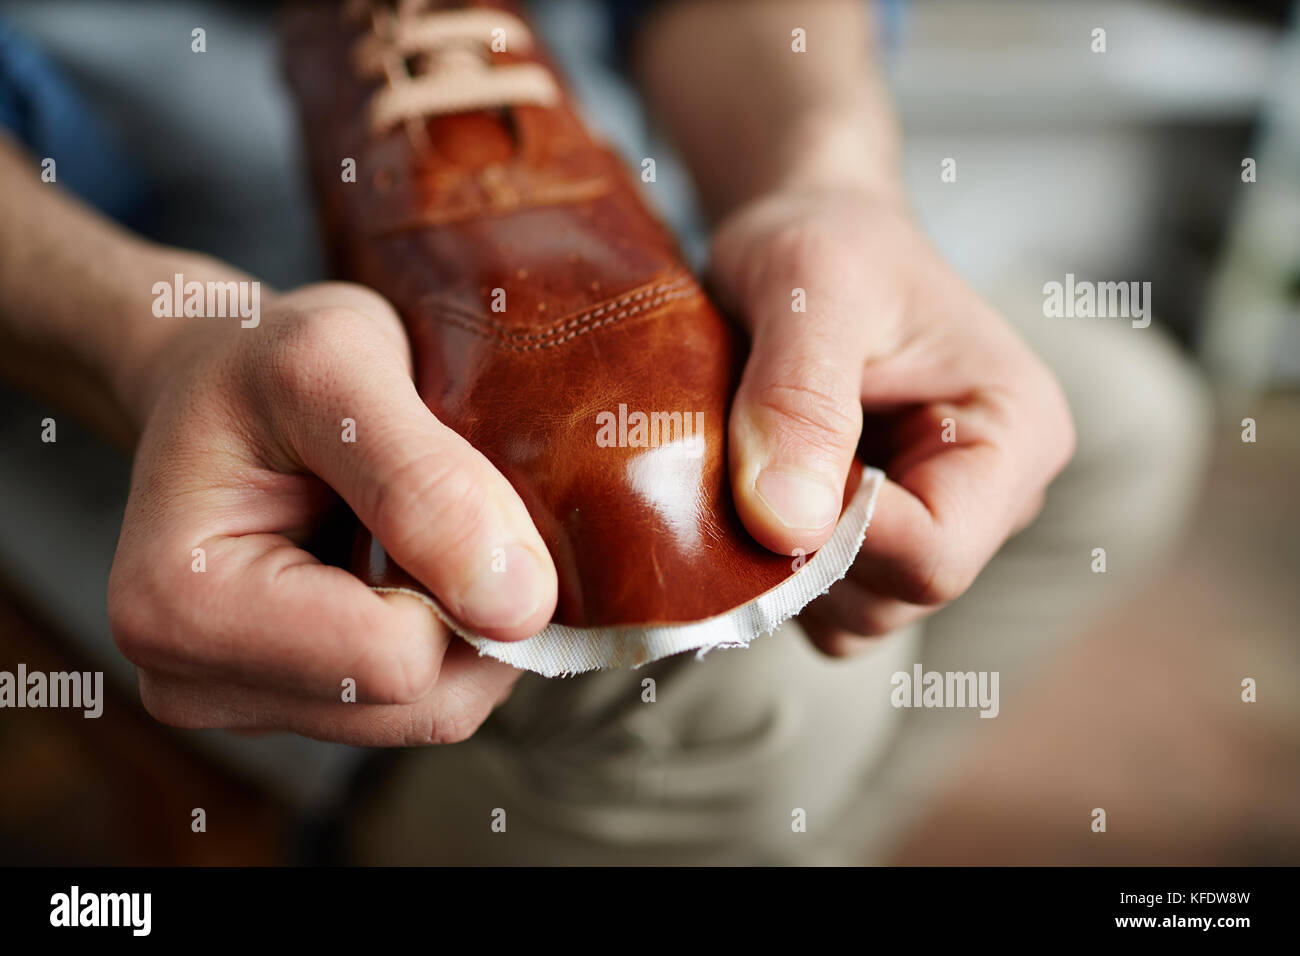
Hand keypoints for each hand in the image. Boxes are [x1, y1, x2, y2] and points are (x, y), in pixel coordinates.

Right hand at [107, 282, 556, 743]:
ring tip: (414, 525)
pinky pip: (421, 702)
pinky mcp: (292, 705)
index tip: (456, 478)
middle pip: (421, 704)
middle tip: (442, 498)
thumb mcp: (338, 368)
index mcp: (179, 608)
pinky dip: (446, 632)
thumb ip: (426, 484)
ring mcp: (245, 706)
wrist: (221, 370)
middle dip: (471, 606)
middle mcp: (193, 681)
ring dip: (463, 617)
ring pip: (433, 710)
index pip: (395, 662)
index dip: (464, 577)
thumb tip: (521, 608)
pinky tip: (406, 560)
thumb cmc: (263, 357)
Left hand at [711, 190, 1074, 653]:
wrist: (812, 232)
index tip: (762, 471)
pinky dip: (775, 567)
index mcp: (1016, 436)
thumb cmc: (824, 239)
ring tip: (756, 457)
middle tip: (748, 454)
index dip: (835, 539)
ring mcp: (940, 523)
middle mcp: (995, 497)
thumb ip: (800, 399)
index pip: (935, 555)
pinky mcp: (887, 540)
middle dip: (804, 551)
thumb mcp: (808, 287)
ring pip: (854, 613)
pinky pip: (824, 602)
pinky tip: (757, 486)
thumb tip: (784, 527)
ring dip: (782, 560)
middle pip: (895, 598)